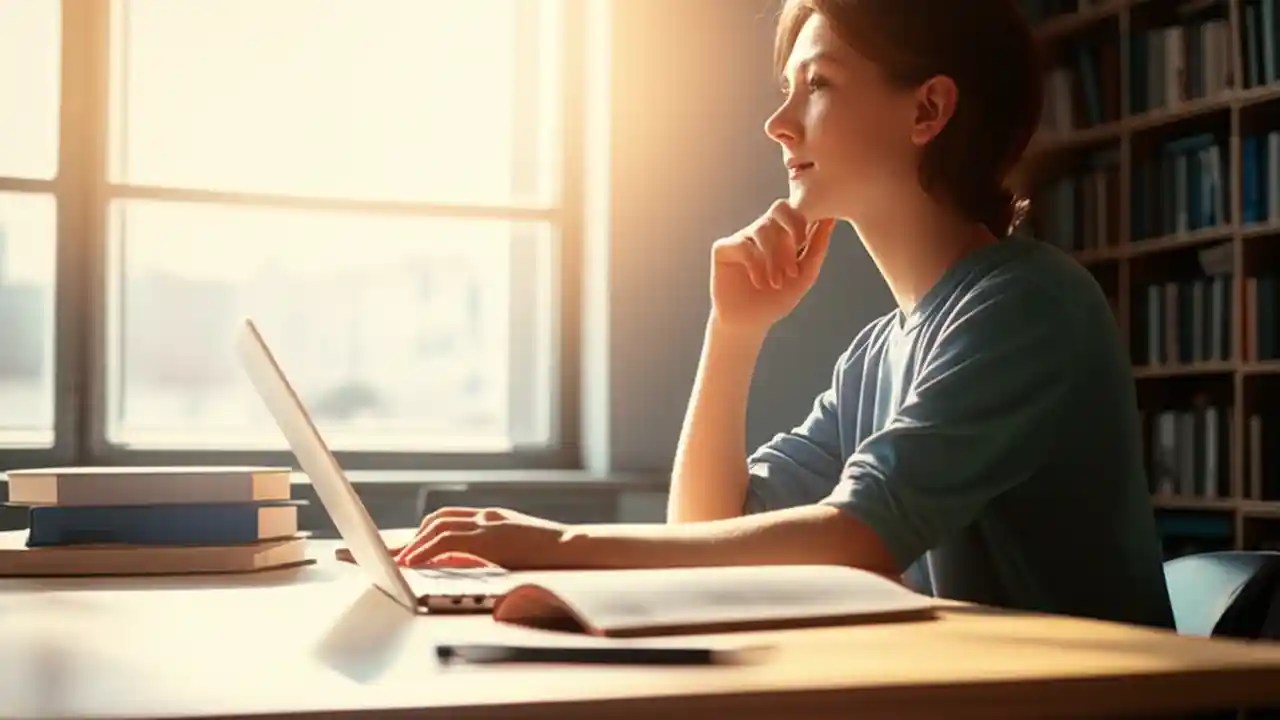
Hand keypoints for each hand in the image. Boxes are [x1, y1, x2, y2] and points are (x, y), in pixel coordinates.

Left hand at [392, 507, 572, 569]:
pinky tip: (413, 562)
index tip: (409, 546)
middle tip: (396, 554)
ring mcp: (488, 524)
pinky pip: (447, 541)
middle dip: (414, 536)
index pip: (451, 518)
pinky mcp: (489, 537)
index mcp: (494, 517)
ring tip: (400, 561)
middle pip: (439, 518)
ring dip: (415, 544)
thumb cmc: (553, 555)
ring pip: (438, 526)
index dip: (426, 532)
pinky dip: (426, 550)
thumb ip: (496, 550)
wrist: (576, 548)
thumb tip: (469, 565)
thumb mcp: (519, 548)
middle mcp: (487, 516)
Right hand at [710, 201, 834, 334]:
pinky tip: (759, 282)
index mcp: (782, 233)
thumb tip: (831, 220)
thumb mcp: (804, 275)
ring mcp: (743, 237)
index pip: (796, 210)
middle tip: (797, 250)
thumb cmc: (776, 299)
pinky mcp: (724, 248)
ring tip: (776, 283)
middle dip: (792, 226)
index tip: (808, 241)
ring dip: (774, 257)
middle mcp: (762, 231)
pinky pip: (743, 244)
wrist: (749, 322)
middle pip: (779, 207)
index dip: (805, 219)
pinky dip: (755, 264)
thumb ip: (817, 248)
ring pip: (763, 229)